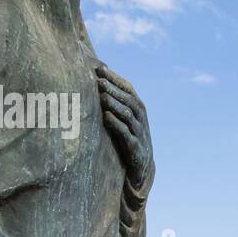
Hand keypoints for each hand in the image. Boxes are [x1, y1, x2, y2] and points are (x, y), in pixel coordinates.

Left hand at [97, 64, 152, 188]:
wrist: (142, 168)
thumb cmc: (128, 140)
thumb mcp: (124, 121)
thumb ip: (115, 104)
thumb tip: (95, 84)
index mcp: (139, 109)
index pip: (129, 89)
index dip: (115, 78)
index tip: (100, 69)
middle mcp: (141, 119)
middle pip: (129, 100)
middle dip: (114, 89)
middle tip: (98, 80)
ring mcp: (140, 133)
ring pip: (129, 115)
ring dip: (115, 104)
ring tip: (101, 96)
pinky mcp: (135, 148)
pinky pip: (126, 134)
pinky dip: (117, 124)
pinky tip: (106, 116)